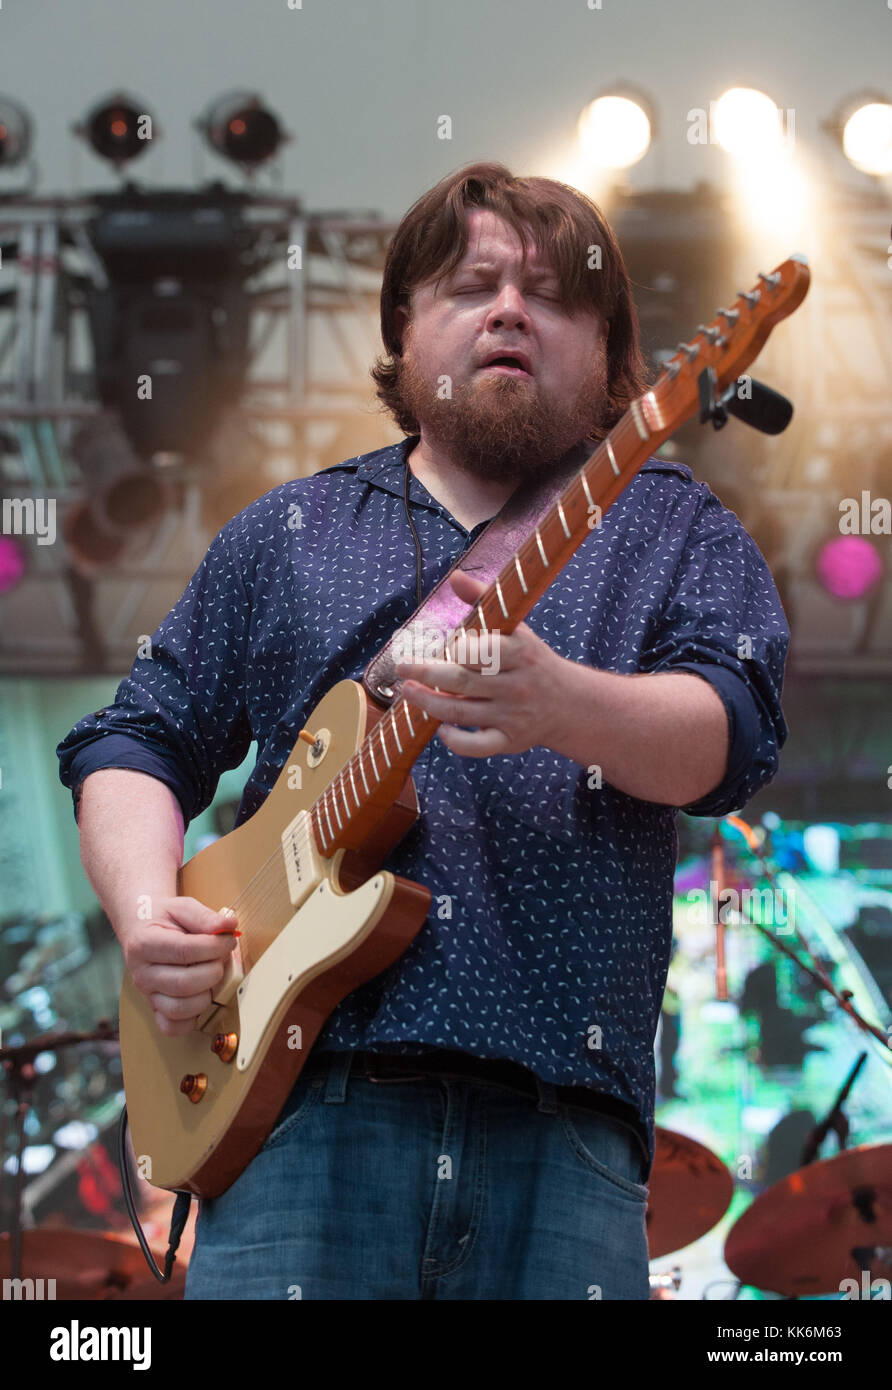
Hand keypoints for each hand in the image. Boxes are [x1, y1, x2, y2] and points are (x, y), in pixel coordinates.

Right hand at [120, 896, 239, 1036]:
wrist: (141, 927)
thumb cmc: (164, 919)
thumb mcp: (182, 907)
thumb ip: (205, 916)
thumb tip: (229, 925)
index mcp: (144, 944)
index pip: (184, 951)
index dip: (214, 946)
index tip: (229, 939)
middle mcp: (142, 974)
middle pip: (184, 983)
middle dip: (214, 970)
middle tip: (222, 957)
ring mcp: (147, 995)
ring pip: (180, 1008)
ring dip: (207, 993)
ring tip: (212, 974)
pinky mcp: (154, 1009)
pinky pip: (172, 1027)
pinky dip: (191, 1018)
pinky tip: (200, 995)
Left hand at [395, 569, 567, 757]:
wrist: (570, 704)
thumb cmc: (532, 660)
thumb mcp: (517, 628)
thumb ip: (485, 601)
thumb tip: (455, 577)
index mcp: (520, 653)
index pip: (481, 651)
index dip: (455, 650)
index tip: (436, 646)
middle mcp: (517, 686)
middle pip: (463, 682)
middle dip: (426, 674)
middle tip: (402, 668)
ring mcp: (513, 716)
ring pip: (462, 713)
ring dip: (429, 703)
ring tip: (408, 691)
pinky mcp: (510, 741)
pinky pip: (477, 747)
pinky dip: (455, 741)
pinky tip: (441, 727)